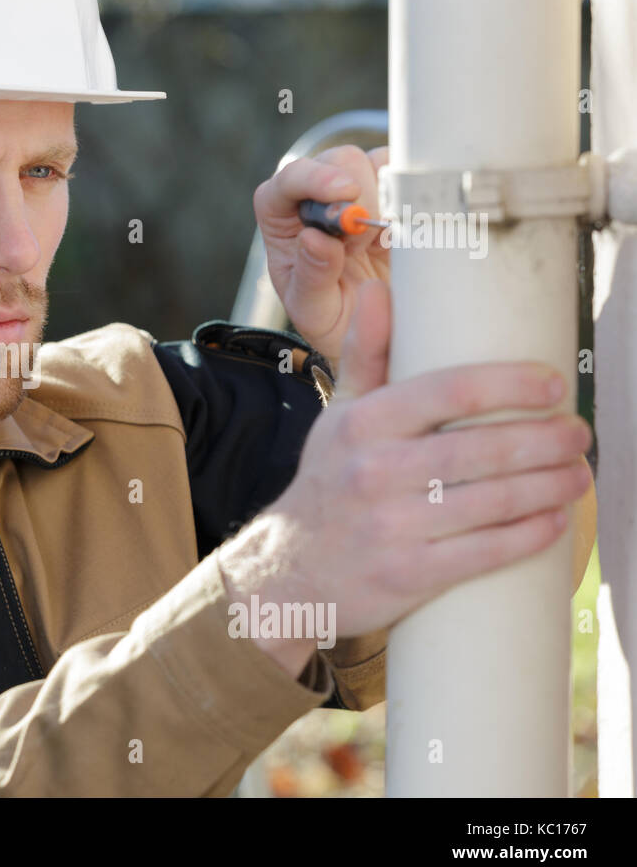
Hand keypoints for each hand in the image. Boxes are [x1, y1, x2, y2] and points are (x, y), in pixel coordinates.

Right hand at [217, 281, 592, 665]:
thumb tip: (379, 291)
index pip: (450, 390)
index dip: (512, 385)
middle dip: (547, 439)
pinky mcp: (408, 575)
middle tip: (578, 433)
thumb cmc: (327, 485)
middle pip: (483, 447)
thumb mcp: (338, 417)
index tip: (553, 385)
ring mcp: (392, 526)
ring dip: (551, 485)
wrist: (287, 571)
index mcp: (363, 423)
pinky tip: (555, 520)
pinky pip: (484, 552)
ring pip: (493, 500)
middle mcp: (374, 471)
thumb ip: (366, 355)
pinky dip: (529, 534)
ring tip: (578, 473)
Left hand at [253, 145, 390, 370]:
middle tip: (362, 244)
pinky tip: (402, 234)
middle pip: (341, 160)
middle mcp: (318, 195)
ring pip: (379, 163)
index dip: (315, 177)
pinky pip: (410, 175)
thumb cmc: (331, 317)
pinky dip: (413, 199)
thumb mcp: (314, 310)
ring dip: (387, 201)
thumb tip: (317, 238)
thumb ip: (312, 278)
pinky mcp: (394, 194)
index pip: (289, 179)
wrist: (372, 328)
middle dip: (360, 196)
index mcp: (282, 218)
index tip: (346, 192)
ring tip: (380, 247)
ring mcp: (359, 190)